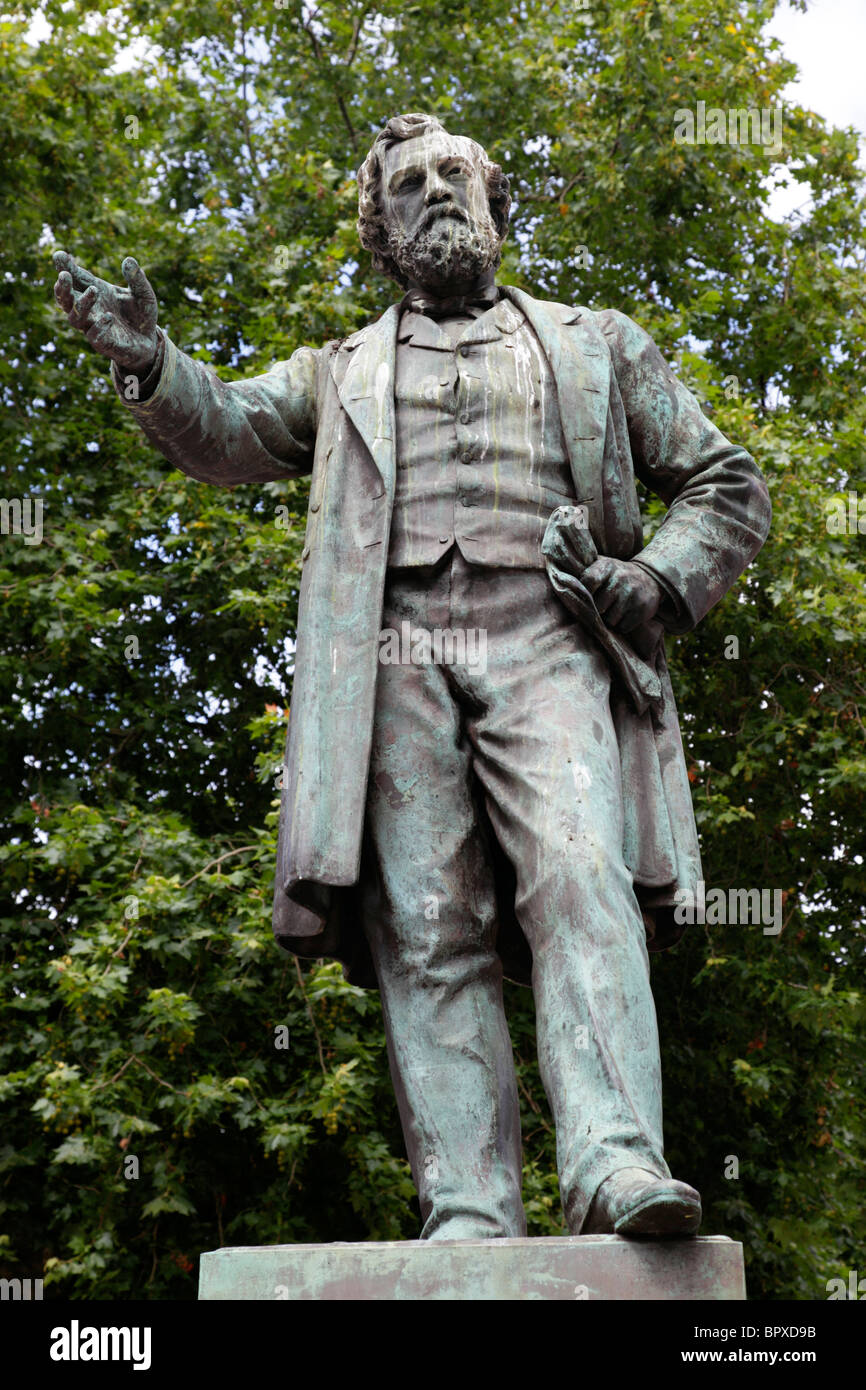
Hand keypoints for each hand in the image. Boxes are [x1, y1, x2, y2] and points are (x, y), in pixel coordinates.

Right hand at [53, 251, 159, 371]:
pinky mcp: (104, 345)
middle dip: (62, 288)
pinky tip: (109, 317)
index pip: (76, 279)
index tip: (59, 255)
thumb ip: (137, 279)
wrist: (150, 342)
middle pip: (66, 300)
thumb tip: (129, 260)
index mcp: (95, 293)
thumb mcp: (143, 294)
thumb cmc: (141, 315)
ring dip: (81, 304)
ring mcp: (94, 328)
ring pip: (75, 319)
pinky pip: (94, 337)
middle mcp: (90, 310)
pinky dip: (99, 326)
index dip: (66, 267)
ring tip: (94, 291)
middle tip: (64, 275)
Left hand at [581, 557, 661, 633]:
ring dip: (610, 620)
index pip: (588, 582)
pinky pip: (623, 627)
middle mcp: (621, 578)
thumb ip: (582, 572)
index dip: (584, 595)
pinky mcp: (642, 609)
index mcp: (607, 566)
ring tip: (614, 609)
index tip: (586, 598)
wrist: (651, 576)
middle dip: (598, 610)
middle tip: (602, 606)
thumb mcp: (602, 566)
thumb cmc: (616, 575)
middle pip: (598, 606)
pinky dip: (621, 625)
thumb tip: (558, 580)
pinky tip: (625, 614)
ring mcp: (633, 594)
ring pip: (610, 620)